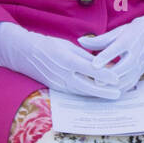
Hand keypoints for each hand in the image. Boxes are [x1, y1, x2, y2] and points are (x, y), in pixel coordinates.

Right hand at [0, 22, 120, 99]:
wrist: (25, 54)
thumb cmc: (50, 46)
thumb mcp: (69, 46)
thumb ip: (85, 57)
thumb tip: (103, 65)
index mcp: (67, 59)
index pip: (90, 69)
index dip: (104, 75)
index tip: (117, 79)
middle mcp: (62, 73)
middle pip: (87, 85)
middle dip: (103, 91)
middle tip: (118, 94)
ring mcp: (58, 83)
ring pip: (81, 92)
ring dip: (97, 95)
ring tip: (112, 96)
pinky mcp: (56, 88)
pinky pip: (74, 93)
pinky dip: (86, 94)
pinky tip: (97, 95)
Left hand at [78, 12, 143, 91]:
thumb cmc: (131, 34)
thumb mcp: (116, 33)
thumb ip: (98, 40)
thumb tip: (80, 41)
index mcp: (128, 40)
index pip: (116, 49)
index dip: (105, 57)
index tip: (94, 64)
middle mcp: (136, 54)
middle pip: (124, 67)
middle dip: (110, 75)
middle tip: (95, 81)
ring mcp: (139, 65)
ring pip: (127, 78)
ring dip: (114, 85)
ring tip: (98, 89)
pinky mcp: (140, 73)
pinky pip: (130, 84)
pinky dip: (119, 89)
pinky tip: (107, 92)